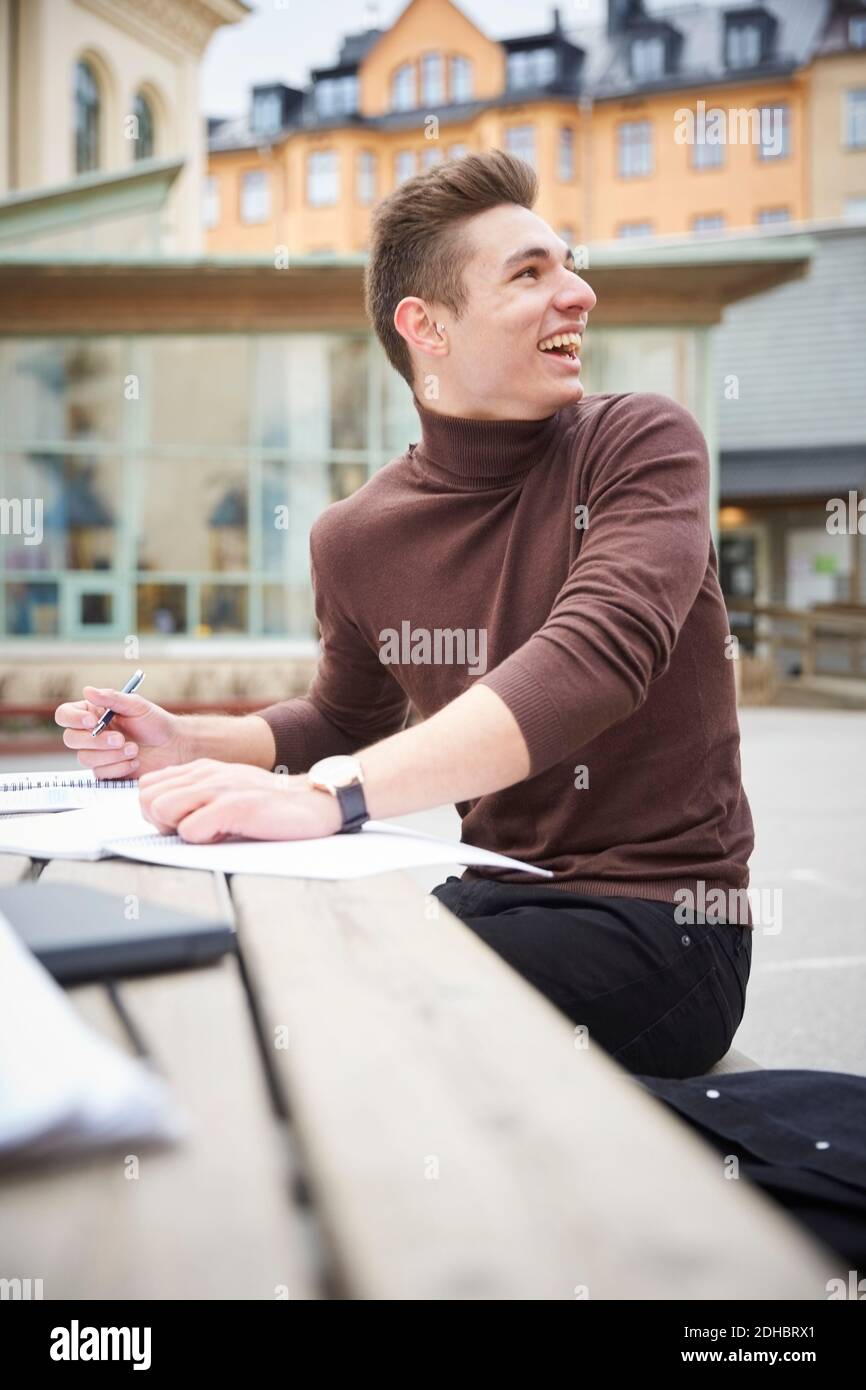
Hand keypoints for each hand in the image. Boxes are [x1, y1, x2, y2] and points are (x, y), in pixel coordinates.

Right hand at [55, 685, 187, 778]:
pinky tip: (135, 761)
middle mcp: (90, 733)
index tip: (92, 721)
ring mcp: (97, 753)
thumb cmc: (155, 722)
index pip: (66, 715)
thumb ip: (112, 698)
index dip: (73, 719)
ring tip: (134, 749)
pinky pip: (100, 773)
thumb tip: (87, 690)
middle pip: (70, 739)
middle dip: (95, 741)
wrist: (173, 746)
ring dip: (111, 755)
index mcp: (92, 713)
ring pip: (85, 758)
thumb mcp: (136, 705)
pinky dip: (119, 767)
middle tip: (120, 739)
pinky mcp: (106, 770)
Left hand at [138, 760, 342, 842]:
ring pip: (161, 809)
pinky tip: (226, 835)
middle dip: (161, 823)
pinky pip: (190, 830)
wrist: (312, 802)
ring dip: (179, 829)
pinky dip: (203, 841)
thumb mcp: (227, 788)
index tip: (180, 822)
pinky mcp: (234, 806)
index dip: (155, 811)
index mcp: (201, 769)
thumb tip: (163, 811)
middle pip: (146, 798)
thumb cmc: (269, 803)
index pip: (147, 786)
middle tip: (193, 829)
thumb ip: (196, 793)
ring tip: (209, 832)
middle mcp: (205, 774)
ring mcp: (219, 788)